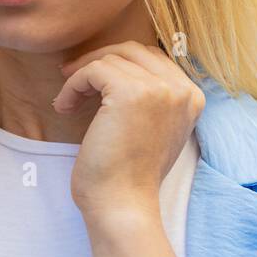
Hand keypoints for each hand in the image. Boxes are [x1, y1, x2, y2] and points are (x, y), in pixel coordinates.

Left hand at [55, 40, 204, 234]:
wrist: (123, 205)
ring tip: (67, 103)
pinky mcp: (133, 94)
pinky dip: (73, 85)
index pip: (152, 58)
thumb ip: (150, 98)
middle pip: (133, 50)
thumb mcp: (152, 129)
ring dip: (81, 77)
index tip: (89, 79)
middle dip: (98, 59)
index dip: (116, 63)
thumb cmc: (128, 175)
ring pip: (110, 59)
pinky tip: (64, 107)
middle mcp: (182, 90)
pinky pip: (94, 70)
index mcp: (191, 97)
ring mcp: (161, 90)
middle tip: (70, 76)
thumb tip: (116, 67)